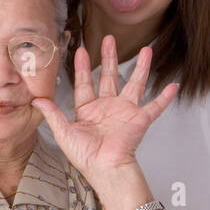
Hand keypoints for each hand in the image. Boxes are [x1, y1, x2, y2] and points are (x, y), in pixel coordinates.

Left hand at [31, 36, 177, 189]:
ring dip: (141, 67)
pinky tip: (173, 86)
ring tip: (146, 50)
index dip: (83, 67)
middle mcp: (107, 107)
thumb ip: (52, 114)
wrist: (104, 169)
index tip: (81, 51)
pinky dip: (164, 97)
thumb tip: (36, 99)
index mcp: (88, 110)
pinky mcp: (139, 119)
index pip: (84, 83)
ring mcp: (124, 112)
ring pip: (134, 84)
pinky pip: (155, 106)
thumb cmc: (85, 156)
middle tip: (109, 39)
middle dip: (109, 58)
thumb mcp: (63, 132)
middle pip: (109, 77)